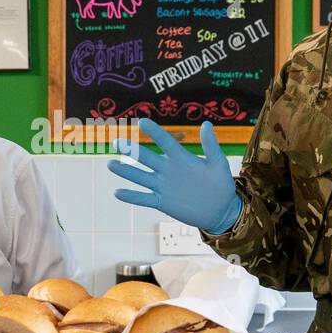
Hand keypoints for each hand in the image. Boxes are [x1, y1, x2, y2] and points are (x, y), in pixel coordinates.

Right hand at [108, 119, 241, 233]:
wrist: (220, 210)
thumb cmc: (221, 185)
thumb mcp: (219, 164)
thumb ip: (211, 146)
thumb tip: (206, 124)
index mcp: (181, 159)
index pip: (165, 142)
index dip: (154, 132)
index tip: (142, 122)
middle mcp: (168, 170)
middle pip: (147, 158)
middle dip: (131, 150)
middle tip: (116, 141)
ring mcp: (164, 186)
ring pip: (141, 177)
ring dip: (126, 171)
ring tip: (110, 164)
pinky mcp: (162, 203)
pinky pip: (144, 199)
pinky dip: (132, 197)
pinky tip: (117, 193)